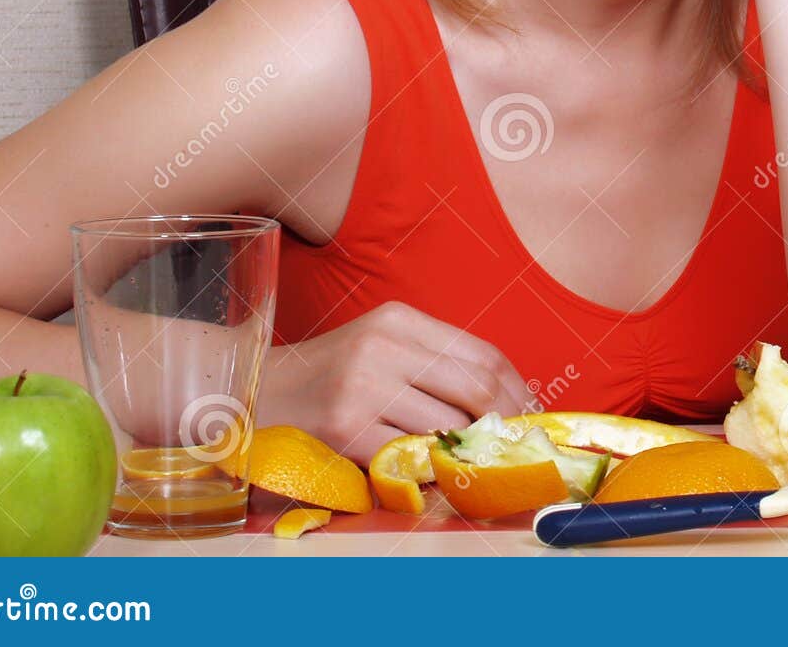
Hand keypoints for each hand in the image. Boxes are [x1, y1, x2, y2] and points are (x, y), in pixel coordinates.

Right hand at [255, 301, 536, 465]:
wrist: (257, 395)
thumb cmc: (330, 375)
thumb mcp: (381, 345)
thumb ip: (435, 361)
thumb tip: (505, 399)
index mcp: (399, 319)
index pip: (484, 353)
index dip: (518, 389)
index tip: (530, 414)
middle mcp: (383, 347)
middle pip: (477, 387)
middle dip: (505, 421)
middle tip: (512, 444)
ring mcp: (363, 390)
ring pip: (447, 425)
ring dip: (466, 448)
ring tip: (469, 456)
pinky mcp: (347, 432)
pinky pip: (411, 456)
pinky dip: (429, 468)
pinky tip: (429, 469)